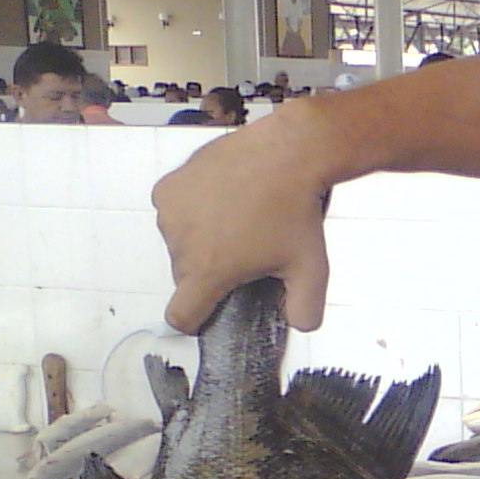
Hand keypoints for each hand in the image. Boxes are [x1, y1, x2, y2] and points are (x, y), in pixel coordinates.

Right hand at [154, 106, 332, 333]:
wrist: (287, 153)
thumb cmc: (297, 211)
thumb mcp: (311, 269)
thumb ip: (306, 309)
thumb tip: (301, 325)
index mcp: (208, 270)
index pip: (180, 315)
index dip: (195, 321)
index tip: (211, 310)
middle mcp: (179, 243)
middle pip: (186, 277)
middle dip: (211, 271)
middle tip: (245, 250)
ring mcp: (169, 211)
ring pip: (179, 243)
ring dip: (201, 239)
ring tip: (237, 218)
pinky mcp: (168, 185)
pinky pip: (174, 211)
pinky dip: (192, 210)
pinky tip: (221, 198)